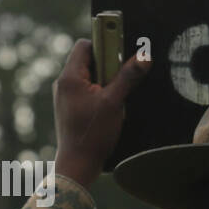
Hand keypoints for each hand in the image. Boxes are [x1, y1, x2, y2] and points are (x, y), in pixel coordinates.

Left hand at [52, 38, 149, 187]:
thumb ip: (128, 77)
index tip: (121, 53)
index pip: (85, 45)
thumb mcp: (114, 102)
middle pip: (88, 60)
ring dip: (106, 82)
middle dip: (108, 66)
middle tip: (121, 80)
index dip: (104, 45)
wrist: (77, 164)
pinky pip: (86, 91)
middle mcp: (63, 83)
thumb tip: (144, 56)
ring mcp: (65, 96)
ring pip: (89, 77)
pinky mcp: (69, 108)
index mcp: (70, 77)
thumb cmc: (93, 134)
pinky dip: (100, 94)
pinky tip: (109, 110)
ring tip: (115, 99)